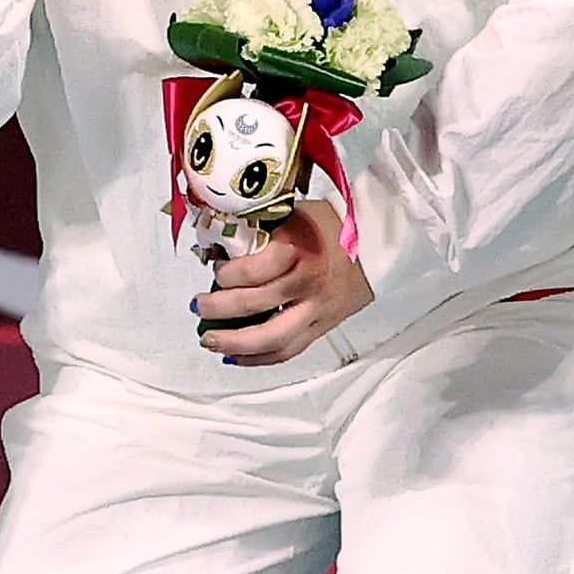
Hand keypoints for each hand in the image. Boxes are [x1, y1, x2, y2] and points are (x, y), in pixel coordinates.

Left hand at [190, 216, 373, 365]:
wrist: (376, 243)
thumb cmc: (329, 226)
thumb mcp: (290, 216)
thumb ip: (257, 230)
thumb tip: (218, 244)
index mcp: (298, 249)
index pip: (252, 269)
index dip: (225, 273)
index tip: (215, 268)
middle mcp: (306, 282)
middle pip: (254, 305)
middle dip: (218, 309)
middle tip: (198, 306)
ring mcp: (316, 309)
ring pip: (271, 338)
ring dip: (234, 343)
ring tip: (210, 340)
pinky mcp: (322, 327)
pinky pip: (288, 351)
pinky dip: (260, 358)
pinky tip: (237, 356)